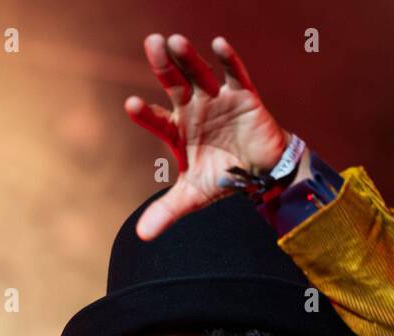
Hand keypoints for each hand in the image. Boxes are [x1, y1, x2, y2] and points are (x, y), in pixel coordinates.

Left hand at [126, 33, 289, 240]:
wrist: (262, 175)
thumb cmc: (224, 179)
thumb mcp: (193, 196)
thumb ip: (167, 210)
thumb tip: (141, 236)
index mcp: (178, 130)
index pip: (157, 120)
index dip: (145, 114)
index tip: (131, 105)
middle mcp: (194, 109)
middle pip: (175, 84)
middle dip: (163, 66)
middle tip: (152, 44)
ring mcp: (217, 99)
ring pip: (200, 75)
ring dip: (189, 59)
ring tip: (175, 41)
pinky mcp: (243, 96)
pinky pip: (235, 74)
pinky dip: (228, 59)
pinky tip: (218, 44)